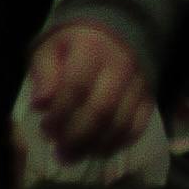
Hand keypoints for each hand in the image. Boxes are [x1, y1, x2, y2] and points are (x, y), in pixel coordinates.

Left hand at [22, 15, 153, 166]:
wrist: (114, 32)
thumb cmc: (74, 45)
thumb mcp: (51, 49)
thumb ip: (44, 74)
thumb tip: (40, 104)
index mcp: (92, 48)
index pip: (76, 86)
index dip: (60, 113)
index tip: (45, 127)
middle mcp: (120, 65)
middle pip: (102, 109)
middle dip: (77, 137)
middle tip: (58, 151)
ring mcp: (138, 83)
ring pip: (121, 123)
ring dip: (94, 146)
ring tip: (72, 156)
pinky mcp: (148, 97)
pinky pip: (137, 127)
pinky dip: (117, 145)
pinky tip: (96, 151)